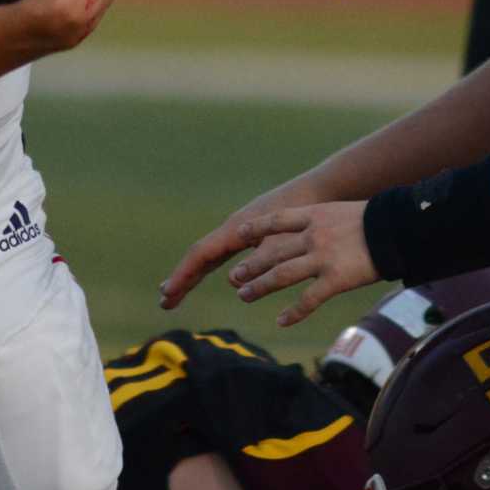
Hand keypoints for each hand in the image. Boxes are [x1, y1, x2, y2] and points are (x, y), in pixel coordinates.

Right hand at [159, 176, 322, 310]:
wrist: (323, 190)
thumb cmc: (303, 215)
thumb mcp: (283, 242)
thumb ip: (260, 262)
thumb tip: (233, 281)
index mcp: (237, 230)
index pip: (201, 255)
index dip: (184, 276)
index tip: (167, 295)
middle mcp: (236, 228)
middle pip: (201, 256)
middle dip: (183, 278)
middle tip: (165, 300)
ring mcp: (245, 230)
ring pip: (213, 254)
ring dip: (196, 273)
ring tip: (180, 290)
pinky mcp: (257, 231)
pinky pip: (227, 253)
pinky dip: (215, 266)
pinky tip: (220, 275)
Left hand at [215, 201, 377, 327]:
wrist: (398, 229)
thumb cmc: (375, 221)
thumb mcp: (342, 212)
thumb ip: (322, 221)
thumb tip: (309, 230)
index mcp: (314, 216)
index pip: (276, 221)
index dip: (256, 228)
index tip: (239, 235)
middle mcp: (313, 236)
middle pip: (273, 252)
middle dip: (251, 265)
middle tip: (234, 276)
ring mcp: (322, 258)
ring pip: (282, 275)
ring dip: (260, 286)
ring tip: (244, 295)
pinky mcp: (335, 280)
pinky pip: (308, 299)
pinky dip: (293, 312)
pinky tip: (281, 320)